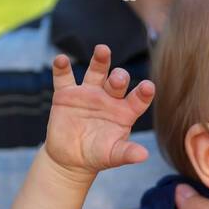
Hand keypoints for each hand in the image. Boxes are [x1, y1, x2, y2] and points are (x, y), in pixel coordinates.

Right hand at [44, 43, 154, 179]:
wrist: (70, 158)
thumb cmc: (97, 155)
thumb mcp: (113, 156)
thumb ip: (127, 153)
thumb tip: (144, 156)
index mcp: (125, 111)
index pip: (138, 98)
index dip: (144, 92)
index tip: (148, 87)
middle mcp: (109, 97)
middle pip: (117, 81)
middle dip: (119, 77)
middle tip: (118, 79)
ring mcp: (88, 93)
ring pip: (96, 71)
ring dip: (100, 60)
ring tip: (102, 50)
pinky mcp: (66, 94)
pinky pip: (64, 78)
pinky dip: (62, 68)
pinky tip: (61, 60)